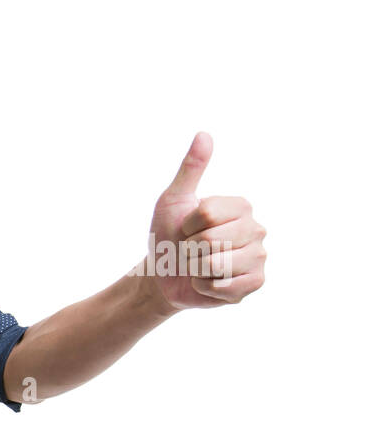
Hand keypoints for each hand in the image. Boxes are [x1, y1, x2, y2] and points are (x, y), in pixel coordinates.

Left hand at [147, 132, 266, 310]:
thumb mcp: (173, 200)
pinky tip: (206, 282)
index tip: (186, 229)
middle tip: (191, 250)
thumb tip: (204, 134)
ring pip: (216, 265)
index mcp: (241, 207)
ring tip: (198, 266)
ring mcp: (258, 258)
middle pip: (211, 241)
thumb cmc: (168, 235)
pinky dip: (204, 288)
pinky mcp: (254, 284)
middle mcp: (257, 230)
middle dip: (189, 249)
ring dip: (195, 269)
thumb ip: (190, 169)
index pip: (207, 215)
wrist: (163, 274)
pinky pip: (224, 287)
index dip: (186, 226)